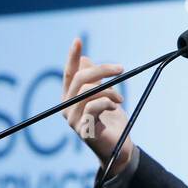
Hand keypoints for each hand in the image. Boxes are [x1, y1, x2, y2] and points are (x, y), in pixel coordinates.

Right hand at [62, 37, 134, 174]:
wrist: (119, 148)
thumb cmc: (111, 121)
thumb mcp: (104, 95)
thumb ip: (93, 80)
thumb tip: (85, 59)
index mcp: (70, 98)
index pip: (69, 73)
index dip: (72, 56)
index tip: (77, 40)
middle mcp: (67, 108)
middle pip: (79, 79)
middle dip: (102, 70)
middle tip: (120, 68)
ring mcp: (73, 120)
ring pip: (88, 92)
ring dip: (110, 91)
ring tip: (120, 99)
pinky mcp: (83, 130)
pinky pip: (93, 107)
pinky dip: (107, 102)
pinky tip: (114, 107)